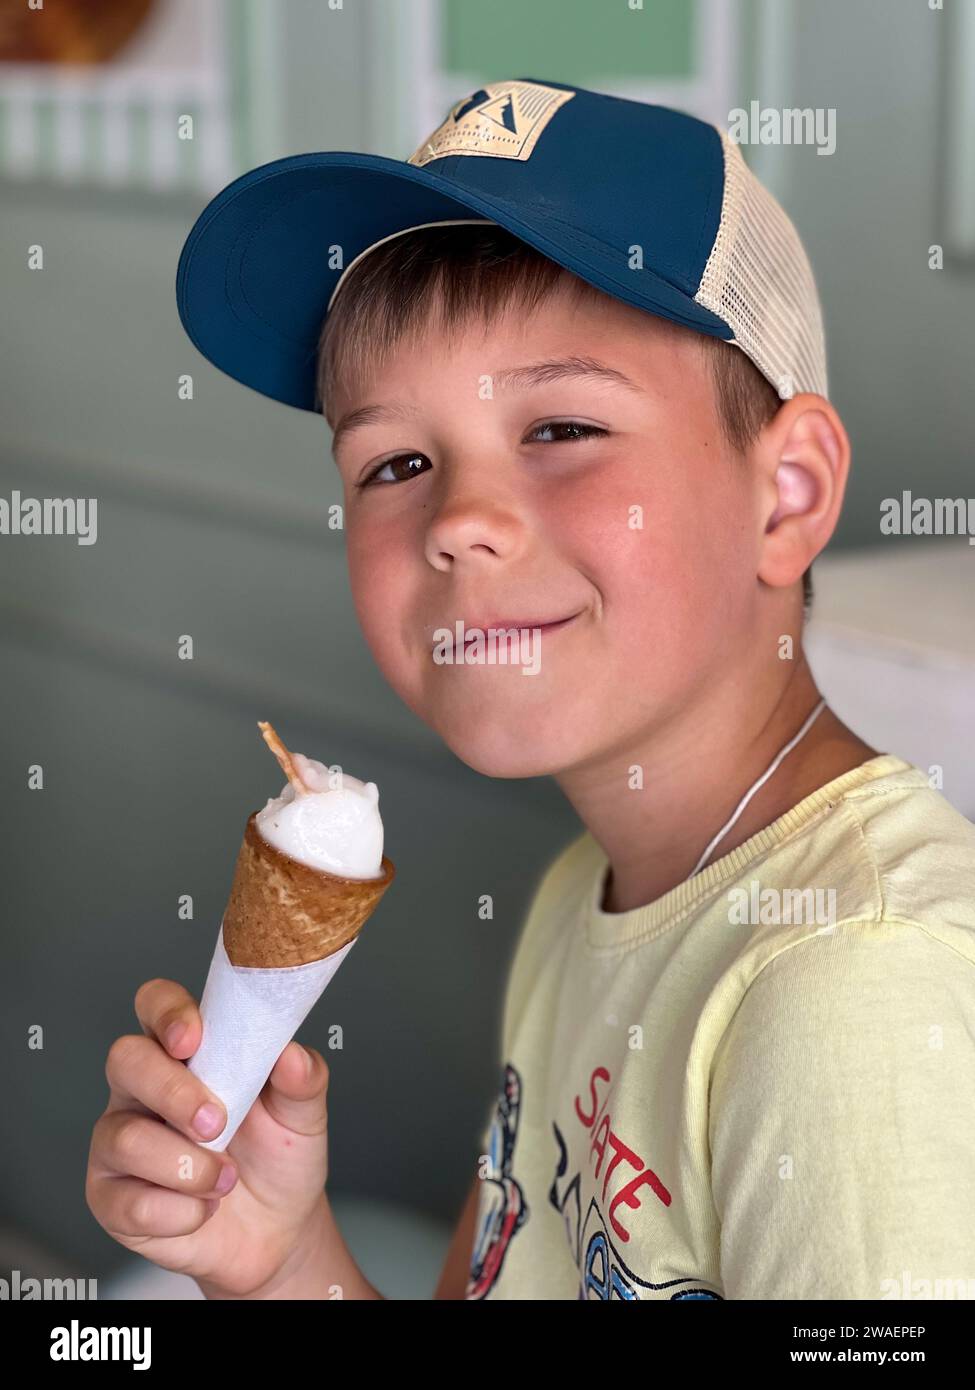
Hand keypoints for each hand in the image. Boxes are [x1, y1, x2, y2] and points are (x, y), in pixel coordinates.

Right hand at [86, 978, 331, 1297]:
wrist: (276, 1229)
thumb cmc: (279, 1155)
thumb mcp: (303, 1113)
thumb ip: (303, 1078)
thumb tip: (291, 1056)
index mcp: (185, 1050)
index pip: (155, 1004)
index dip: (167, 1012)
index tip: (193, 1038)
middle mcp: (142, 1087)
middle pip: (125, 1060)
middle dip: (172, 1092)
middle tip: (217, 1123)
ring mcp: (119, 1140)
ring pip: (124, 1138)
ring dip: (186, 1166)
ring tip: (226, 1178)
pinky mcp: (111, 1197)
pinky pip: (129, 1203)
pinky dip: (181, 1212)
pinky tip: (205, 1208)